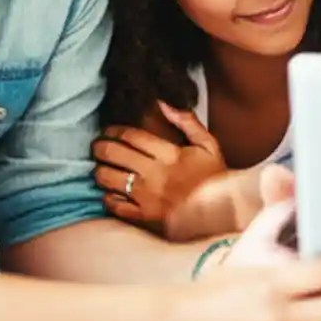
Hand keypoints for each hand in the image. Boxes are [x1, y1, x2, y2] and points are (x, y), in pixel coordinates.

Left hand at [93, 102, 227, 233]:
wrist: (222, 213)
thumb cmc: (214, 178)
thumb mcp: (208, 145)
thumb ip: (187, 122)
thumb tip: (163, 103)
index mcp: (169, 155)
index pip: (130, 136)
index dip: (114, 130)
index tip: (109, 130)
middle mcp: (154, 175)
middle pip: (113, 153)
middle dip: (99, 146)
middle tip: (98, 146)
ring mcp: (146, 197)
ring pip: (107, 178)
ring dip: (100, 170)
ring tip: (103, 168)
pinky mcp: (143, 217)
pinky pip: (113, 204)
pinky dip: (108, 196)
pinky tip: (112, 192)